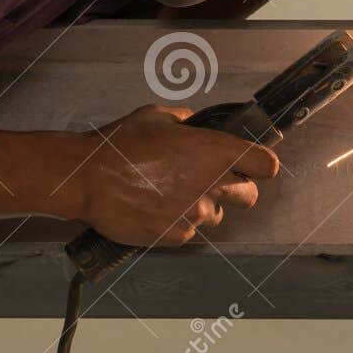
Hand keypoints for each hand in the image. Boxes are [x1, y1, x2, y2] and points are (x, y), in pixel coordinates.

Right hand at [77, 104, 278, 246]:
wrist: (87, 179)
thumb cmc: (120, 144)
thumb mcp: (156, 116)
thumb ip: (186, 122)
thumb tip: (194, 126)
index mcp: (214, 151)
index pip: (265, 164)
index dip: (261, 164)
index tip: (252, 164)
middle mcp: (212, 185)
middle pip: (250, 196)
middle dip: (236, 189)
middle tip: (210, 180)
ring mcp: (195, 214)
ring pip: (215, 215)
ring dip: (202, 205)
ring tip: (169, 193)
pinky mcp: (177, 236)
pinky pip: (189, 232)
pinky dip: (177, 223)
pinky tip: (154, 208)